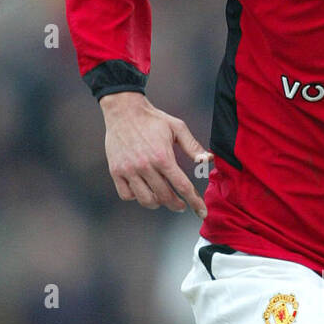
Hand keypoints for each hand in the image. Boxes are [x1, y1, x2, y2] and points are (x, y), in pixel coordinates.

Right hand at [99, 91, 210, 216]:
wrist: (124, 110)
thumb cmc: (152, 119)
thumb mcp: (177, 128)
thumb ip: (193, 146)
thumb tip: (208, 160)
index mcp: (163, 157)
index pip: (183, 187)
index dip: (195, 202)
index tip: (201, 212)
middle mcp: (145, 166)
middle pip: (165, 197)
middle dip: (177, 205)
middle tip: (182, 205)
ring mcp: (129, 170)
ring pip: (146, 200)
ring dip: (158, 203)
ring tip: (163, 198)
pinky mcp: (116, 171)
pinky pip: (127, 195)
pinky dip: (136, 197)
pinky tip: (143, 190)